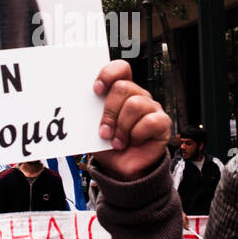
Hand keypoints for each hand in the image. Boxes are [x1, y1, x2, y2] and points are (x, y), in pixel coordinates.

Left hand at [91, 60, 170, 180]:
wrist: (121, 169)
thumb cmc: (108, 145)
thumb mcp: (92, 128)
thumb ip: (88, 113)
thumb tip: (75, 103)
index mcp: (121, 92)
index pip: (121, 69)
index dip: (108, 74)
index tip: (96, 90)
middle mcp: (138, 96)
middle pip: (123, 87)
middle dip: (109, 111)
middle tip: (104, 131)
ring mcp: (151, 108)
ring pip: (135, 104)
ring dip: (122, 127)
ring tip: (117, 141)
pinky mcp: (162, 123)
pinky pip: (149, 121)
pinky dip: (137, 135)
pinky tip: (133, 142)